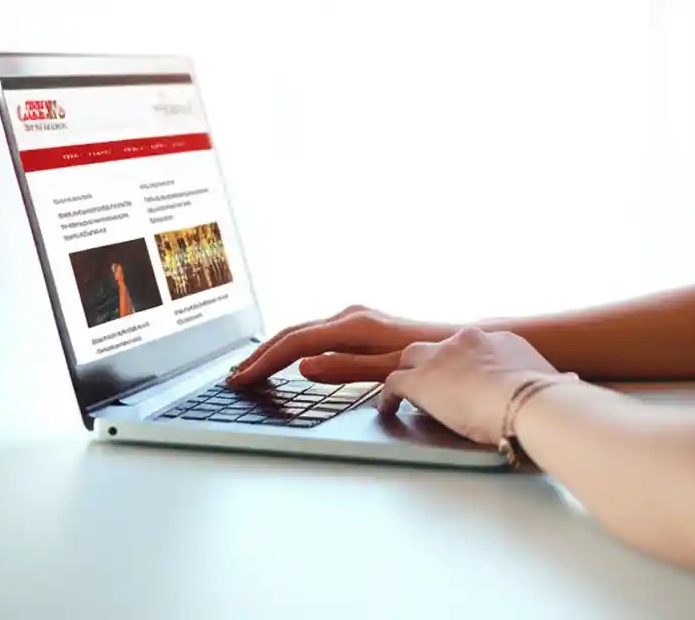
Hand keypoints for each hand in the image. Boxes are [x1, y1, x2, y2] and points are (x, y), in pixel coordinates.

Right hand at [227, 305, 458, 386]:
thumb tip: (303, 366)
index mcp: (352, 326)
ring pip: (302, 332)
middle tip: (234, 377)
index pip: (294, 343)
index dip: (264, 362)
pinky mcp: (360, 325)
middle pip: (292, 334)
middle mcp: (349, 316)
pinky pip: (315, 334)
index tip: (241, 379)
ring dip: (273, 350)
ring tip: (250, 369)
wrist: (460, 342)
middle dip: (260, 355)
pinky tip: (286, 359)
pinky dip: (293, 347)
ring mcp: (354, 318)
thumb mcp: (388, 370)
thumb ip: (344, 369)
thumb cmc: (430, 359)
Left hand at [382, 327, 580, 445]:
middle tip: (435, 380)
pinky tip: (388, 409)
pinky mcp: (420, 380)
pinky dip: (388, 396)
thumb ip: (559, 382)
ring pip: (412, 357)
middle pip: (441, 347)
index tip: (471, 378)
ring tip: (406, 390)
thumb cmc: (545, 398)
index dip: (470, 363)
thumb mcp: (556, 383)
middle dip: (436, 361)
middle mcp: (469, 341)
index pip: (476, 347)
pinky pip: (394, 383)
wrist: (526, 402)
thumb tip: (571, 385)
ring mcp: (441, 358)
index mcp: (502, 340)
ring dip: (409, 372)